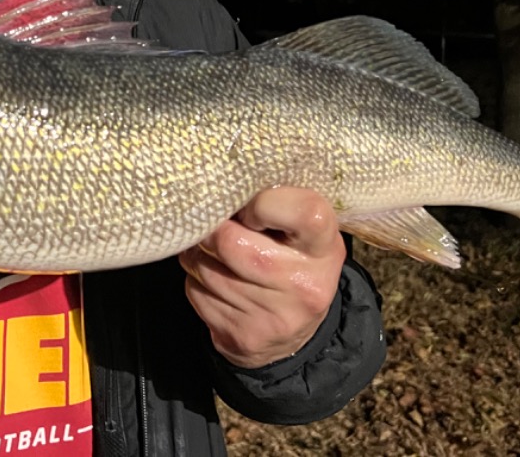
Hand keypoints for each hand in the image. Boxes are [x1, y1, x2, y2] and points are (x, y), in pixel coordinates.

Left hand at [179, 186, 344, 367]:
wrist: (292, 335)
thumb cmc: (293, 261)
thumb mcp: (303, 230)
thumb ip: (276, 203)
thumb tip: (222, 182)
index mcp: (324, 248)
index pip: (301, 211)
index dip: (263, 203)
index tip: (250, 206)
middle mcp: (302, 285)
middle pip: (232, 243)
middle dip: (213, 229)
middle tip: (215, 222)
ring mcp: (271, 317)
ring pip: (205, 267)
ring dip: (199, 252)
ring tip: (212, 248)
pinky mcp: (239, 337)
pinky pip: (195, 291)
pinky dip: (195, 277)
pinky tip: (213, 276)